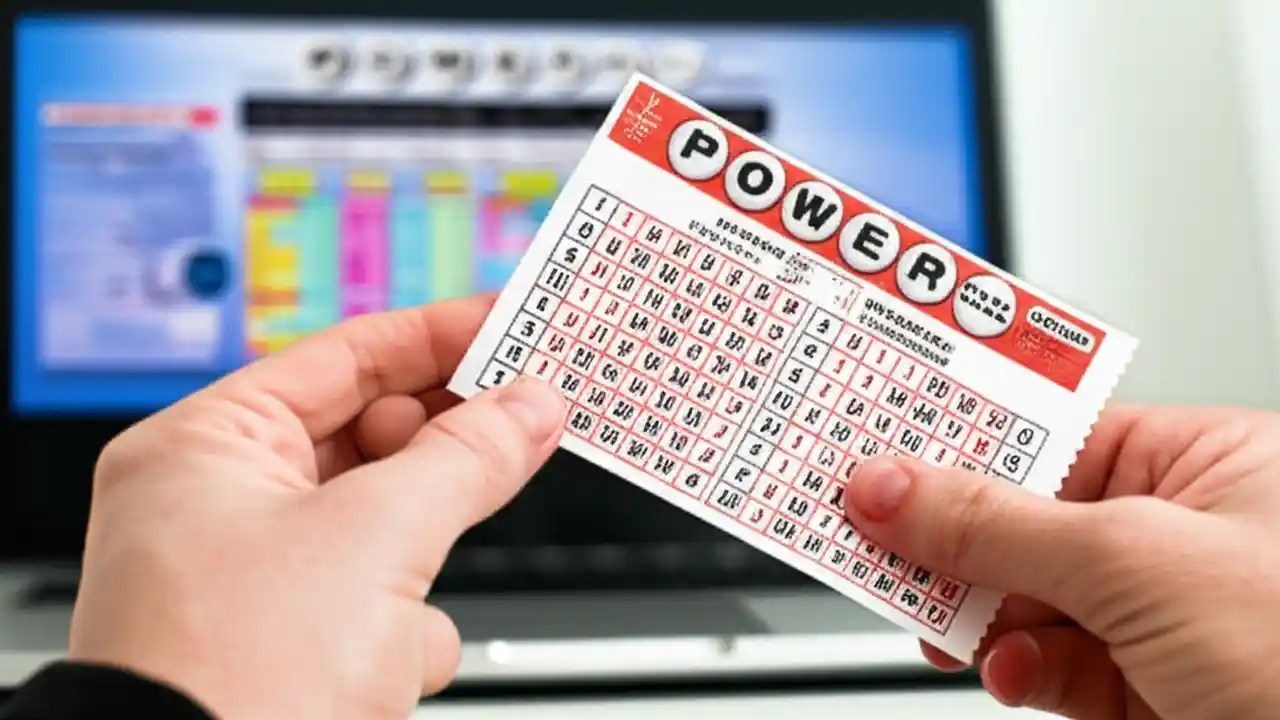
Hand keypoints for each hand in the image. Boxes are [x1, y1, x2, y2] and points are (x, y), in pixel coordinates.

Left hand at [68, 296, 565, 719]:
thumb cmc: (234, 682)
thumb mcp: (377, 540)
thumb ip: (467, 457)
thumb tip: (531, 405)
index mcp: (206, 450)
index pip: (344, 356)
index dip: (438, 334)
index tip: (513, 323)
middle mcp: (218, 507)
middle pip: (369, 437)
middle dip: (449, 443)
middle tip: (534, 414)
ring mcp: (251, 582)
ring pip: (380, 526)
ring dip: (420, 554)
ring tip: (422, 582)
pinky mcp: (288, 647)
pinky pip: (374, 601)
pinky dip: (401, 627)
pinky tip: (392, 660)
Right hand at [844, 406, 1279, 718]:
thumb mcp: (1136, 563)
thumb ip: (998, 524)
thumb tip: (891, 487)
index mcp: (1207, 464)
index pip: (1055, 427)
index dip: (964, 432)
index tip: (880, 435)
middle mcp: (1184, 534)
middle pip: (1027, 512)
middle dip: (954, 529)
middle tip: (871, 525)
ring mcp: (1161, 618)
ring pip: (1025, 594)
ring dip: (975, 610)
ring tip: (933, 614)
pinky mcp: (1145, 690)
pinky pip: (1047, 662)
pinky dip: (1013, 668)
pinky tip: (1006, 669)